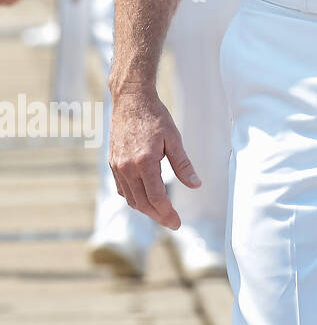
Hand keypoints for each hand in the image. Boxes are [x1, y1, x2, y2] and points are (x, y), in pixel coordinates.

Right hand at [109, 88, 200, 229]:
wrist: (131, 101)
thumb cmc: (155, 117)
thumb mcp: (174, 139)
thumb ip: (184, 165)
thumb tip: (196, 185)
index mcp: (144, 162)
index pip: (156, 197)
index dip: (167, 213)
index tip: (177, 223)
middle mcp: (127, 168)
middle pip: (142, 202)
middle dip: (158, 216)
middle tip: (172, 223)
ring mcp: (117, 167)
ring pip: (131, 198)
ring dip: (146, 209)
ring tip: (161, 214)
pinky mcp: (113, 164)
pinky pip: (122, 189)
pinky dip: (134, 198)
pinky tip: (145, 200)